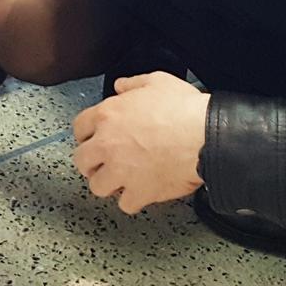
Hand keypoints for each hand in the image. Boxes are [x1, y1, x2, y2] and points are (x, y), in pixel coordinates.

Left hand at [71, 72, 207, 214]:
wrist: (205, 136)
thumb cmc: (184, 110)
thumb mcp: (157, 81)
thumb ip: (133, 84)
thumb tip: (121, 85)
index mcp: (108, 115)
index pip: (79, 127)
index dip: (87, 134)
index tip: (93, 138)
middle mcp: (108, 144)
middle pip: (82, 160)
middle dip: (91, 162)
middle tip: (101, 163)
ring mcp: (121, 170)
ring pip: (97, 186)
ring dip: (107, 184)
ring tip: (118, 180)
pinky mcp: (139, 191)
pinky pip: (125, 204)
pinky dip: (132, 201)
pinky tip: (139, 193)